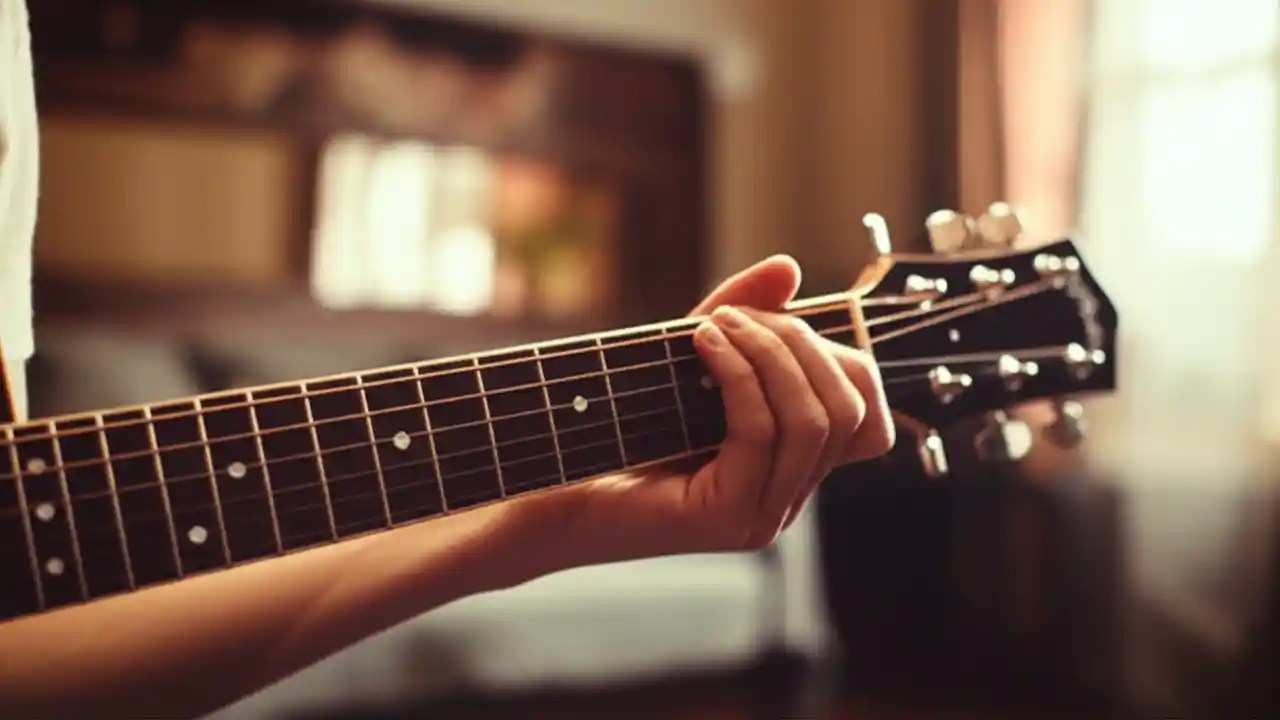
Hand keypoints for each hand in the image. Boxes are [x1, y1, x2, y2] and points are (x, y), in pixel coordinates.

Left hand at [485, 256, 893, 579]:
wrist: (545, 491)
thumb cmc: (610, 429)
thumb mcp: (688, 361)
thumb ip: (742, 318)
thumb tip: (788, 268)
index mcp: (788, 467)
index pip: (864, 415)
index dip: (840, 356)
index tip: (780, 320)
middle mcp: (786, 498)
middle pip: (847, 410)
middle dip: (802, 345)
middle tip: (741, 316)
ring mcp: (761, 514)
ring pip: (814, 421)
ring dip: (771, 354)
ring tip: (719, 325)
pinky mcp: (727, 516)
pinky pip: (762, 432)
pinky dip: (739, 375)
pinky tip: (704, 344)